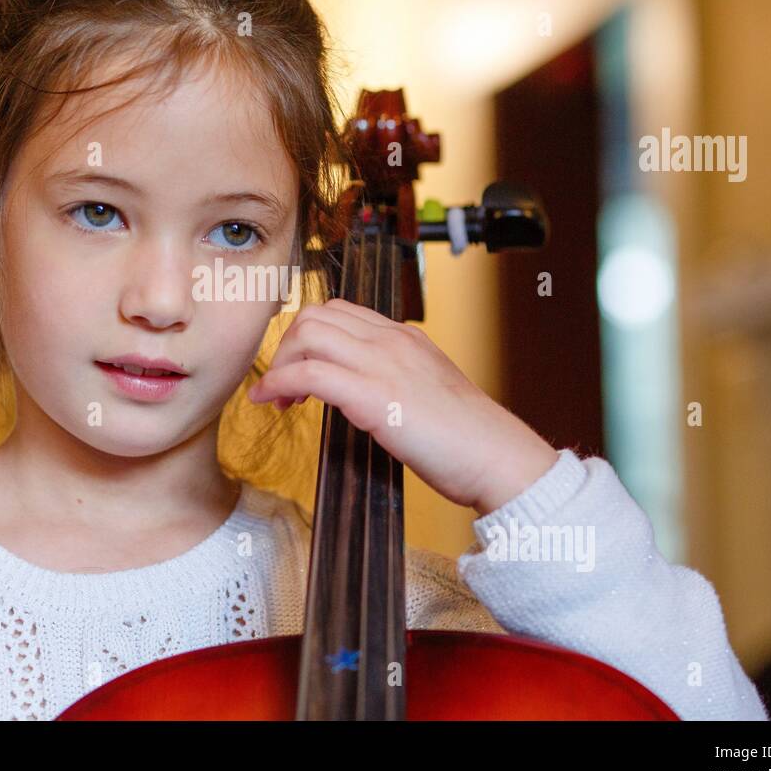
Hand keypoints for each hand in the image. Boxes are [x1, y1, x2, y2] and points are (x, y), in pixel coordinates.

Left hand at [246, 298, 559, 514]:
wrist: (498, 458)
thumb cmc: (466, 438)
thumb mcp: (427, 392)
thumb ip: (395, 379)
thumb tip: (360, 391)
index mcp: (405, 337)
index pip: (339, 312)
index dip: (307, 337)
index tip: (298, 370)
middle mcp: (393, 341)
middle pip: (316, 315)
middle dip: (288, 346)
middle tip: (283, 385)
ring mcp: (384, 364)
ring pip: (308, 334)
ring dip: (280, 363)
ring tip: (278, 397)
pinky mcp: (376, 396)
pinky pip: (311, 373)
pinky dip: (279, 382)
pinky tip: (272, 402)